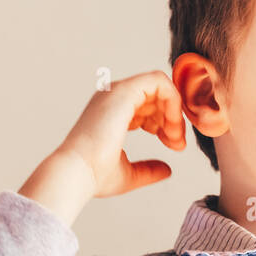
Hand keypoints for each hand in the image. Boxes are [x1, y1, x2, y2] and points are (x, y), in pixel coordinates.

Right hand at [18, 71, 188, 223]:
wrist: (77, 173)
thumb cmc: (93, 175)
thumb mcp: (128, 174)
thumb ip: (148, 169)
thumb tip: (166, 170)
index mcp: (112, 113)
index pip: (148, 107)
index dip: (166, 123)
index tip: (174, 145)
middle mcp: (113, 99)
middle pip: (156, 96)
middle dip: (173, 118)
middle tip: (178, 144)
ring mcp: (117, 92)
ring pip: (160, 85)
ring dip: (174, 110)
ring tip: (175, 136)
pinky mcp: (124, 91)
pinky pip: (159, 80)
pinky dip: (173, 99)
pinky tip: (172, 123)